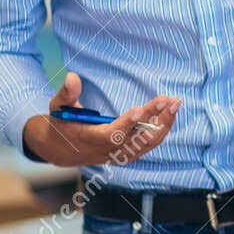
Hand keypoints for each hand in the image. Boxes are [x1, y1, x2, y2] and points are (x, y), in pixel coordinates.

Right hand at [22, 72, 177, 167]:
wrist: (63, 150)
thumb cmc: (62, 124)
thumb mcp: (58, 107)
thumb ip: (67, 93)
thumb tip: (72, 77)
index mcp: (90, 139)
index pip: (111, 136)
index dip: (125, 125)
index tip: (138, 110)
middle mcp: (107, 151)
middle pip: (136, 139)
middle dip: (154, 120)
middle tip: (168, 100)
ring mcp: (120, 155)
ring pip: (147, 143)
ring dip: (164, 124)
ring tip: (175, 103)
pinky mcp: (128, 155)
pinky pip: (149, 144)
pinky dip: (161, 130)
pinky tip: (170, 113)